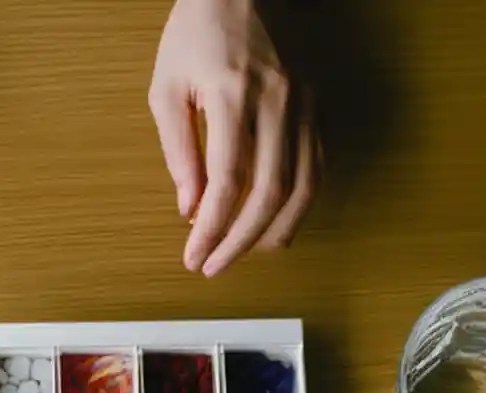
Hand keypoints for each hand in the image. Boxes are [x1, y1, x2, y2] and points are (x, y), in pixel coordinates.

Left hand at [149, 0, 318, 276]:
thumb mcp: (166, 88)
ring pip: (303, 187)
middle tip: (212, 266)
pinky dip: (299, 204)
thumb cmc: (196, 34)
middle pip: (268, 194)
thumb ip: (178, 150)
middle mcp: (278, 104)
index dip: (211, 230)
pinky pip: (318, 167)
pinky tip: (275, 224)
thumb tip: (190, 208)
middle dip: (239, 241)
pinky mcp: (318, 107)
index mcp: (233, 98)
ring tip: (243, 253)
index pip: (227, 183)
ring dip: (273, 231)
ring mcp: (306, 106)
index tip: (193, 257)